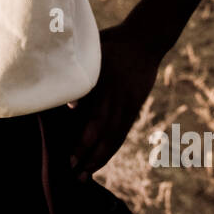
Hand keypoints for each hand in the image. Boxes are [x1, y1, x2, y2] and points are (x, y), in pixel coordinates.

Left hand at [65, 23, 161, 182]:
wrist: (145, 38)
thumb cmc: (111, 43)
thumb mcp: (93, 54)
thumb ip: (81, 78)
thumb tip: (69, 105)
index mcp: (108, 85)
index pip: (96, 121)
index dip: (84, 141)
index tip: (69, 156)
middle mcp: (120, 98)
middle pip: (106, 134)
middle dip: (89, 156)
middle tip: (74, 174)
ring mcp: (130, 104)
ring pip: (116, 137)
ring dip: (101, 158)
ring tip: (85, 175)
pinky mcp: (135, 107)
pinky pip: (123, 132)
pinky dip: (111, 148)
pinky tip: (100, 161)